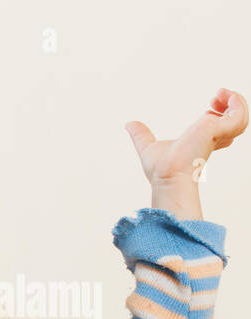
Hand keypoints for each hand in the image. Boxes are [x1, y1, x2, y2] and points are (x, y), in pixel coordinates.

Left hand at [126, 88, 246, 186]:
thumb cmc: (160, 169)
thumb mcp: (149, 147)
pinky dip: (237, 103)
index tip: (209, 108)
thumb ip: (141, 135)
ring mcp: (217, 135)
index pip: (220, 130)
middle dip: (230, 106)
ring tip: (220, 93)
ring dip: (235, 102)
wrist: (167, 175)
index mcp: (201, 144)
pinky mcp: (218, 130)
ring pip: (241, 117)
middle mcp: (212, 140)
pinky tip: (224, 95)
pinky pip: (239, 114)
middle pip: (234, 122)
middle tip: (215, 97)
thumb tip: (129, 124)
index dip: (219, 116)